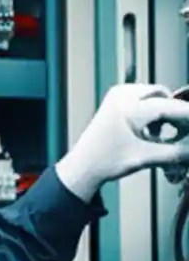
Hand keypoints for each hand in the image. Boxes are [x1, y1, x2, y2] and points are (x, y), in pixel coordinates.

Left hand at [56, 83, 188, 200]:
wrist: (82, 166)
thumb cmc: (105, 162)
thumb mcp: (144, 158)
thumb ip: (176, 152)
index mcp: (128, 108)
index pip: (171, 107)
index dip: (188, 117)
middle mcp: (122, 95)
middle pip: (165, 97)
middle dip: (177, 114)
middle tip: (182, 134)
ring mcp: (118, 95)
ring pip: (157, 96)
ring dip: (166, 113)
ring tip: (163, 135)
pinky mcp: (116, 99)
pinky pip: (146, 98)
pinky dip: (154, 111)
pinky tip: (153, 130)